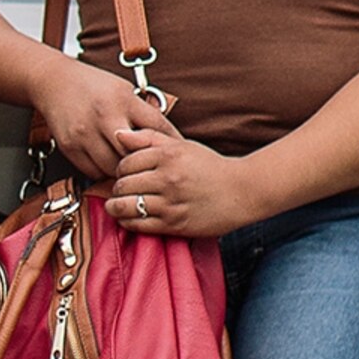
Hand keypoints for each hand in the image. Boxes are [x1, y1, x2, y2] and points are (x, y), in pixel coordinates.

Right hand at [30, 55, 165, 180]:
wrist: (53, 81)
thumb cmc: (92, 85)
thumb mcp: (124, 90)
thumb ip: (143, 112)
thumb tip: (169, 137)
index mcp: (123, 100)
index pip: (157, 127)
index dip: (171, 142)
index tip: (178, 153)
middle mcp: (103, 117)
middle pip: (134, 154)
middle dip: (144, 162)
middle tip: (152, 166)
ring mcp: (84, 134)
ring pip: (113, 168)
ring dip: (123, 170)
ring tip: (128, 165)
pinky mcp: (70, 147)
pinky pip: (93, 172)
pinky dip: (103, 171)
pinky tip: (107, 162)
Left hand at [104, 125, 250, 239]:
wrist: (242, 192)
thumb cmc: (210, 167)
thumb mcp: (182, 145)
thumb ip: (148, 138)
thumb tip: (118, 134)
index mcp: (168, 155)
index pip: (125, 162)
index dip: (121, 169)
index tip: (125, 173)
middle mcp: (168, 178)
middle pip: (123, 184)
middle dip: (117, 188)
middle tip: (121, 190)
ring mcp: (170, 203)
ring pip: (126, 206)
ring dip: (116, 207)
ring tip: (117, 205)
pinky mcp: (174, 224)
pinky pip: (138, 225)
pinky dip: (128, 222)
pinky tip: (130, 217)